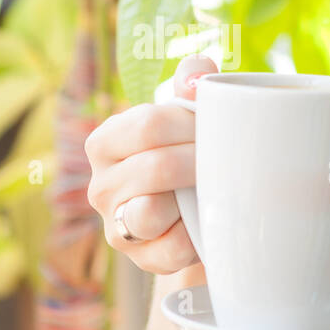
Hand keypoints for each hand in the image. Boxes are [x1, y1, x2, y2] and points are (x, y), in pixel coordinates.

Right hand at [84, 54, 217, 274]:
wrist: (193, 212)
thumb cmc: (186, 152)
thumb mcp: (186, 115)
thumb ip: (191, 82)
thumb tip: (198, 71)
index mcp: (104, 142)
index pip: (148, 124)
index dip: (192, 123)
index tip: (218, 126)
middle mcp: (100, 186)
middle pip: (156, 168)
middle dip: (200, 161)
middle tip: (228, 157)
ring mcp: (116, 226)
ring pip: (151, 212)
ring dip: (192, 198)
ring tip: (211, 186)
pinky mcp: (140, 258)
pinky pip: (171, 248)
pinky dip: (195, 234)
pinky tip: (205, 218)